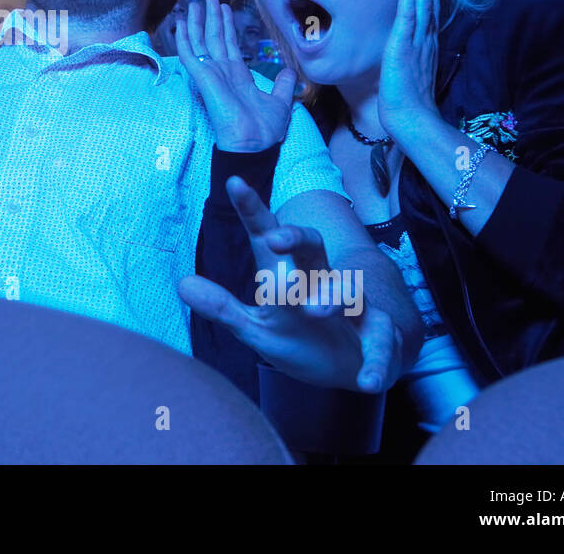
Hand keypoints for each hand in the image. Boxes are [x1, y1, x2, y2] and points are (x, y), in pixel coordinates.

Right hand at [175, 0, 295, 150]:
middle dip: (211, 17)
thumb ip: (284, 85)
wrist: (255, 144)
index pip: (229, 45)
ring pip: (201, 42)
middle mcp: (222, 72)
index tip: (225, 8)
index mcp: (238, 76)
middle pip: (213, 38)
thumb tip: (290, 72)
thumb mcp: (281, 102)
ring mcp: (211, 74)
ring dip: (197, 21)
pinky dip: (184, 39)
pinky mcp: (203, 79)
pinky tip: (181, 22)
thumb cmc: (265, 129)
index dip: (226, 26)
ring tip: (195, 2)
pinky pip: (190, 55)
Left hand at [179, 179, 403, 392]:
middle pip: (312, 248)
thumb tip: (182, 284)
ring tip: (316, 309)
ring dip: (332, 297)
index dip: (252, 211)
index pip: (268, 237)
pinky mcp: (377, 339)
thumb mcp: (256, 327)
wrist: (350, 366)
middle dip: (297, 238)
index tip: (234, 183)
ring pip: (347, 290)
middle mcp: (320, 281)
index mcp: (287, 275)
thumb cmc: (300, 336)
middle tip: (275, 238)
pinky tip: (368, 381)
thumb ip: (223, 308)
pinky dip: (375, 363)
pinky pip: (380, 346)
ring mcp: (351, 307)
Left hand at [378, 0, 439, 136]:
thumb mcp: (410, 75)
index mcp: (427, 46)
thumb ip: (411, 60)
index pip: (429, 12)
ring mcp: (417, 41)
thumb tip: (404, 54)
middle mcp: (426, 40)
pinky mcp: (405, 45)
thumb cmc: (407, 102)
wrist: (410, 118)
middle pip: (429, 2)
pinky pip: (408, 14)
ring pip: (422, 3)